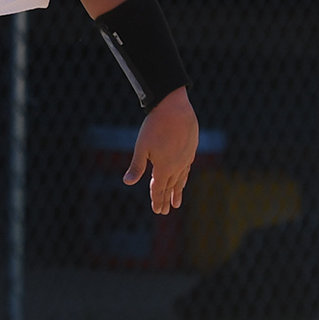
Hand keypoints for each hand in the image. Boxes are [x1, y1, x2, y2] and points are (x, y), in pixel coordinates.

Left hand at [125, 87, 198, 214]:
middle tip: (164, 212)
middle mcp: (177, 166)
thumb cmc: (155, 126)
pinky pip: (187, 169)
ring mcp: (186, 158)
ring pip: (181, 179)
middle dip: (166, 200)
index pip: (159, 189)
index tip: (157, 211)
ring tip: (176, 203)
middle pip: (170, 187)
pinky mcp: (191, 150)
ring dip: (177, 192)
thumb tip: (127, 183)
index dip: (157, 200)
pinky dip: (184, 177)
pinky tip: (183, 179)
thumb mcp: (141, 147)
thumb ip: (137, 167)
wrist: (175, 108)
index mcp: (163, 168)